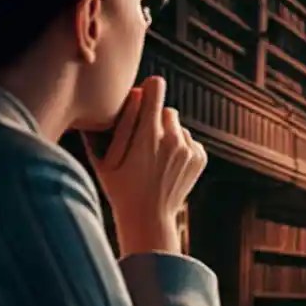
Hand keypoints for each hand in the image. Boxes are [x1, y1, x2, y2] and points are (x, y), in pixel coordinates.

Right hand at [82, 76, 207, 255]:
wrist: (149, 217)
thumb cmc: (120, 187)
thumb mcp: (106, 157)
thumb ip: (118, 122)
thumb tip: (130, 93)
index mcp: (148, 134)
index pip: (155, 87)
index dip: (147, 89)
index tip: (141, 97)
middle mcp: (173, 139)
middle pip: (167, 109)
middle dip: (155, 119)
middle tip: (141, 141)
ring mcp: (190, 149)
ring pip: (178, 127)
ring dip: (167, 135)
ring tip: (152, 158)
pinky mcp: (200, 158)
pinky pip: (189, 140)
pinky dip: (179, 147)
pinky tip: (166, 165)